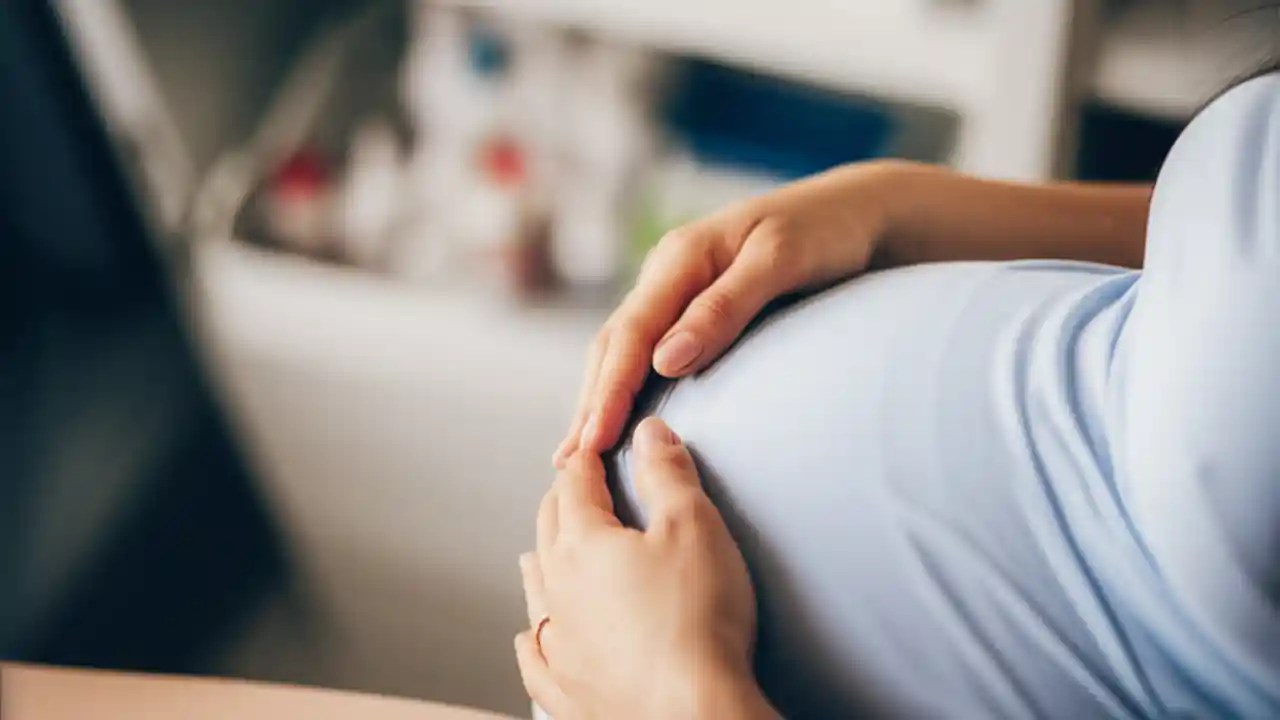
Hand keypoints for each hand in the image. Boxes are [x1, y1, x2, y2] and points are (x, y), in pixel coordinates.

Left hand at [516, 418, 774, 719]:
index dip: (586, 462)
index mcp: (583, 545)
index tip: (589, 451)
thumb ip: (668, 474)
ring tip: (537, 552)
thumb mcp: (694, 526)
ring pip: (535, 591)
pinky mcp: (567, 689)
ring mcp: (558, 644)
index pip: (575, 487)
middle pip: (549, 532)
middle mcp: (558, 591)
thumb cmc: (696, 624)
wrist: (692, 712)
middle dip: (561, 505)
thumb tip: (650, 436)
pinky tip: (529, 639)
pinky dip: (531, 642)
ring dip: (538, 564)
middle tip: (571, 490)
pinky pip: (536, 659)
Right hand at [555, 160, 910, 464]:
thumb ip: (724, 308)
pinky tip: (622, 416)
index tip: (591, 442)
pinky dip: (626, 385)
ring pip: (623, 348)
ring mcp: (677, 287)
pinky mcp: (693, 305)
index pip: (631, 334)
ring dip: (599, 397)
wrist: (862, 213)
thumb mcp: (781, 261)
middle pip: (613, 344)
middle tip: (569, 465)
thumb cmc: (829, 233)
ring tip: (579, 452)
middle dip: (589, 403)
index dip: (607, 392)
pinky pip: (647, 348)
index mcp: (681, 256)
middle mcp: (668, 270)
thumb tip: (666, 362)